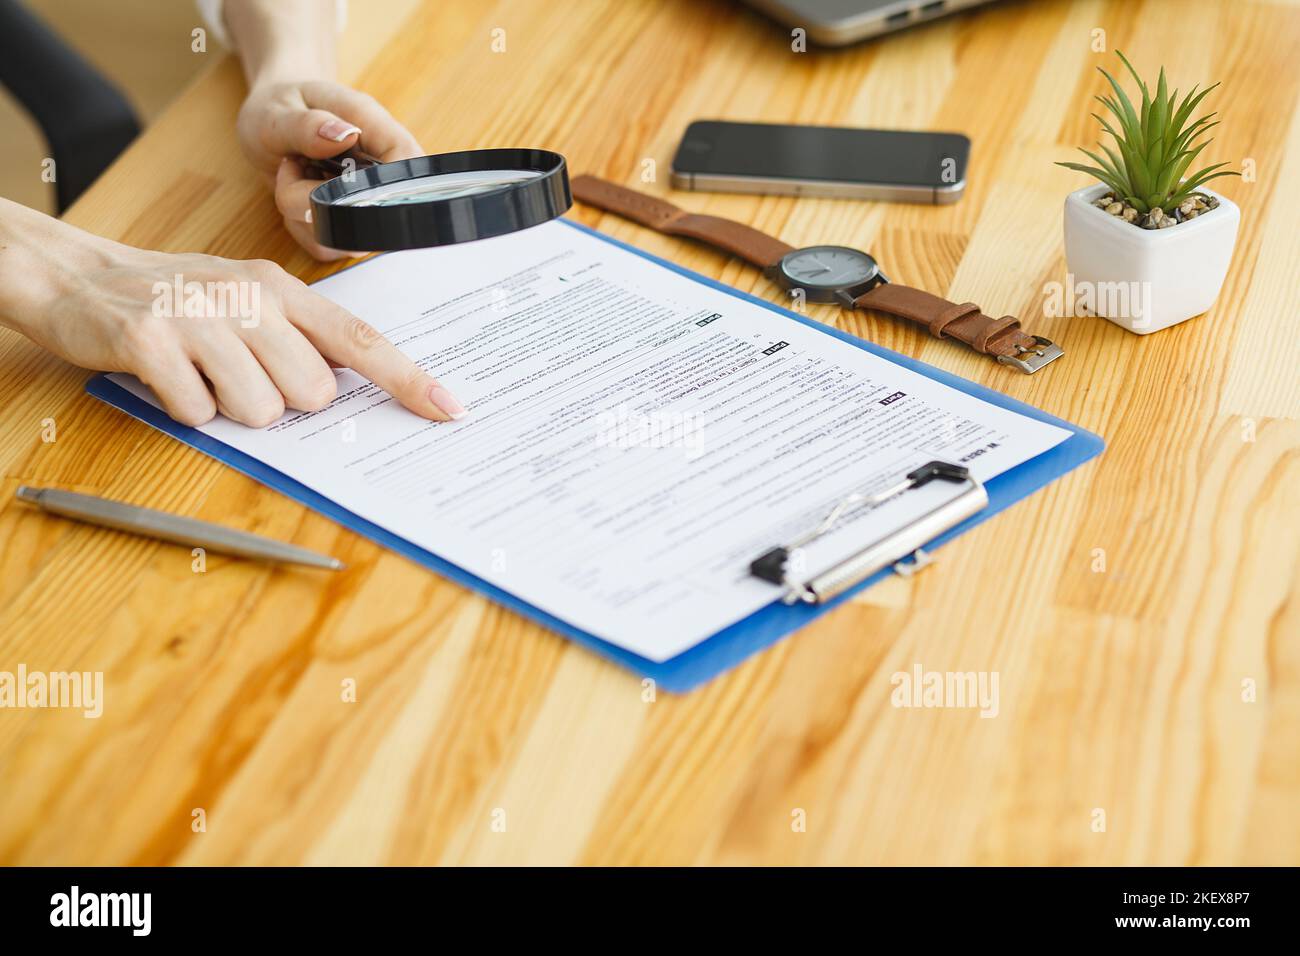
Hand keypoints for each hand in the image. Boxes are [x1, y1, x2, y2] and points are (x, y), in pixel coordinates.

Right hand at [0, 202, 463, 426]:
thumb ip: (301, 338)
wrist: (82, 278)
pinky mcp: (152, 341)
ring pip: (260, 411)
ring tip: (202, 372)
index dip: (407, 379)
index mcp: (282, 291)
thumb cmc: (182, 299)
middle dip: (280, 400)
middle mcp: (250, 298)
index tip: (449, 408)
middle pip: (311, 393)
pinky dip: (183, 409)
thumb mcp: (249, 301)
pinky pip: (198, 414)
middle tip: (238, 373)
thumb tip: (348, 390)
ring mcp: (201, 317)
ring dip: (230, 407)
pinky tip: (167, 376)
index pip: (359, 340)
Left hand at [236, 80, 423, 259]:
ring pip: (346, 236)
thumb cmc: (279, 107)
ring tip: (293, 172)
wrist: (271, 119)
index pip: (409, 164)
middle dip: (320, 199)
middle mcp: (377, 170)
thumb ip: (307, 125)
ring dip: (302, 212)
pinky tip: (294, 193)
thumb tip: (345, 136)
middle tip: (293, 164)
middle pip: (375, 212)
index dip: (385, 185)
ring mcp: (365, 201)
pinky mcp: (347, 224)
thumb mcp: (278, 109)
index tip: (339, 181)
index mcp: (374, 129)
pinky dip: (298, 225)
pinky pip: (327, 245)